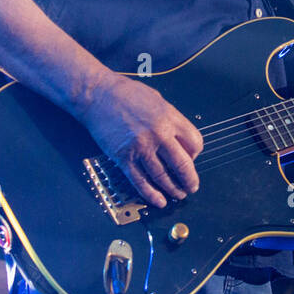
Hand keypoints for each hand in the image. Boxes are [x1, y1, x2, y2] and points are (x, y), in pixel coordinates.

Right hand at [77, 73, 203, 208]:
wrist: (98, 95)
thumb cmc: (126, 94)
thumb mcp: (158, 100)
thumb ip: (172, 119)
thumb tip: (181, 139)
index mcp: (170, 118)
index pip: (194, 143)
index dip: (196, 154)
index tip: (192, 159)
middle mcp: (158, 134)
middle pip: (182, 164)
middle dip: (189, 179)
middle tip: (192, 187)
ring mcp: (141, 147)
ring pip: (162, 176)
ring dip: (172, 189)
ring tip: (178, 194)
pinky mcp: (124, 158)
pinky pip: (140, 181)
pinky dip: (151, 194)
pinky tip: (158, 200)